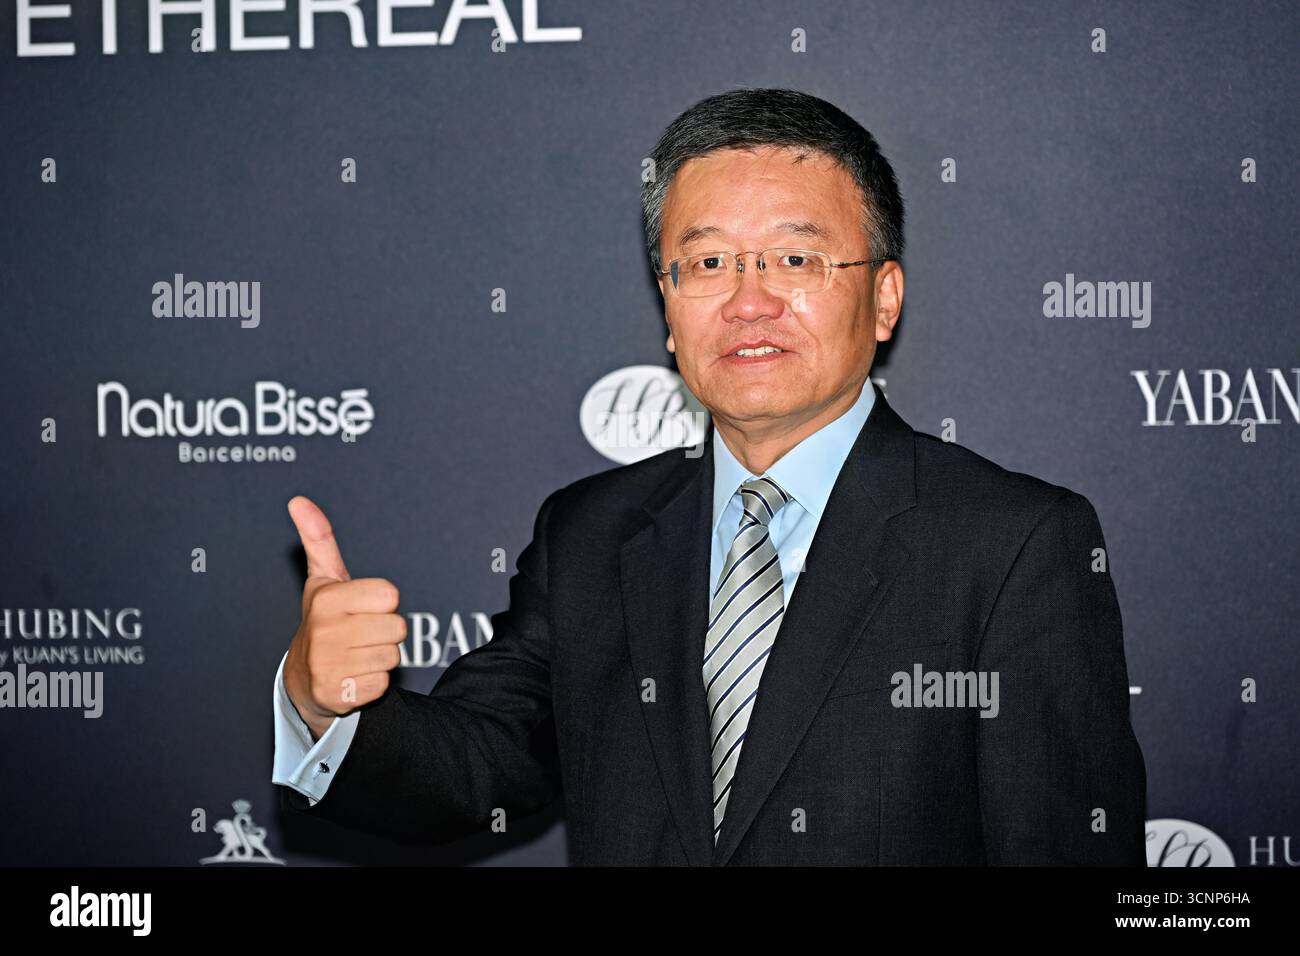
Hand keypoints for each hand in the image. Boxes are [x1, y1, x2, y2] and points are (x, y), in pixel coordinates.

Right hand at [283, 496, 405, 741]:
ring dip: (380, 657)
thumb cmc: (324, 621)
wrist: (303, 678)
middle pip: (398, 627)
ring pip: (393, 656)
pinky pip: (384, 684)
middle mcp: (325, 632)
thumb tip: (298, 500)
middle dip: (385, 631)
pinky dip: (374, 683)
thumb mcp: (322, 580)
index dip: (382, 602)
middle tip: (360, 634)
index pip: (391, 595)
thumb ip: (318, 539)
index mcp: (328, 599)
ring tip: (356, 654)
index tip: (361, 608)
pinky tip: (353, 676)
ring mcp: (330, 666)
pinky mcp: (339, 695)